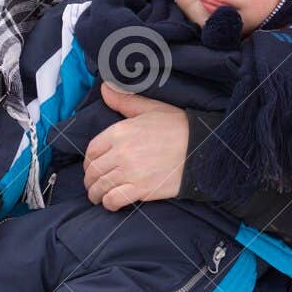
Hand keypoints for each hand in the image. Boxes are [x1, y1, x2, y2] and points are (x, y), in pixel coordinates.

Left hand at [84, 83, 189, 210]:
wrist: (202, 148)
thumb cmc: (178, 126)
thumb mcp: (151, 108)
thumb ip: (125, 101)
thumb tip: (105, 88)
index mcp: (120, 132)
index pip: (92, 150)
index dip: (89, 160)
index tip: (92, 166)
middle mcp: (121, 152)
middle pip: (94, 170)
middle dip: (90, 179)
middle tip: (93, 184)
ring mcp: (130, 172)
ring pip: (101, 187)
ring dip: (96, 194)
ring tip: (98, 197)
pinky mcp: (142, 189)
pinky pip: (115, 200)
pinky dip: (109, 203)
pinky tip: (110, 203)